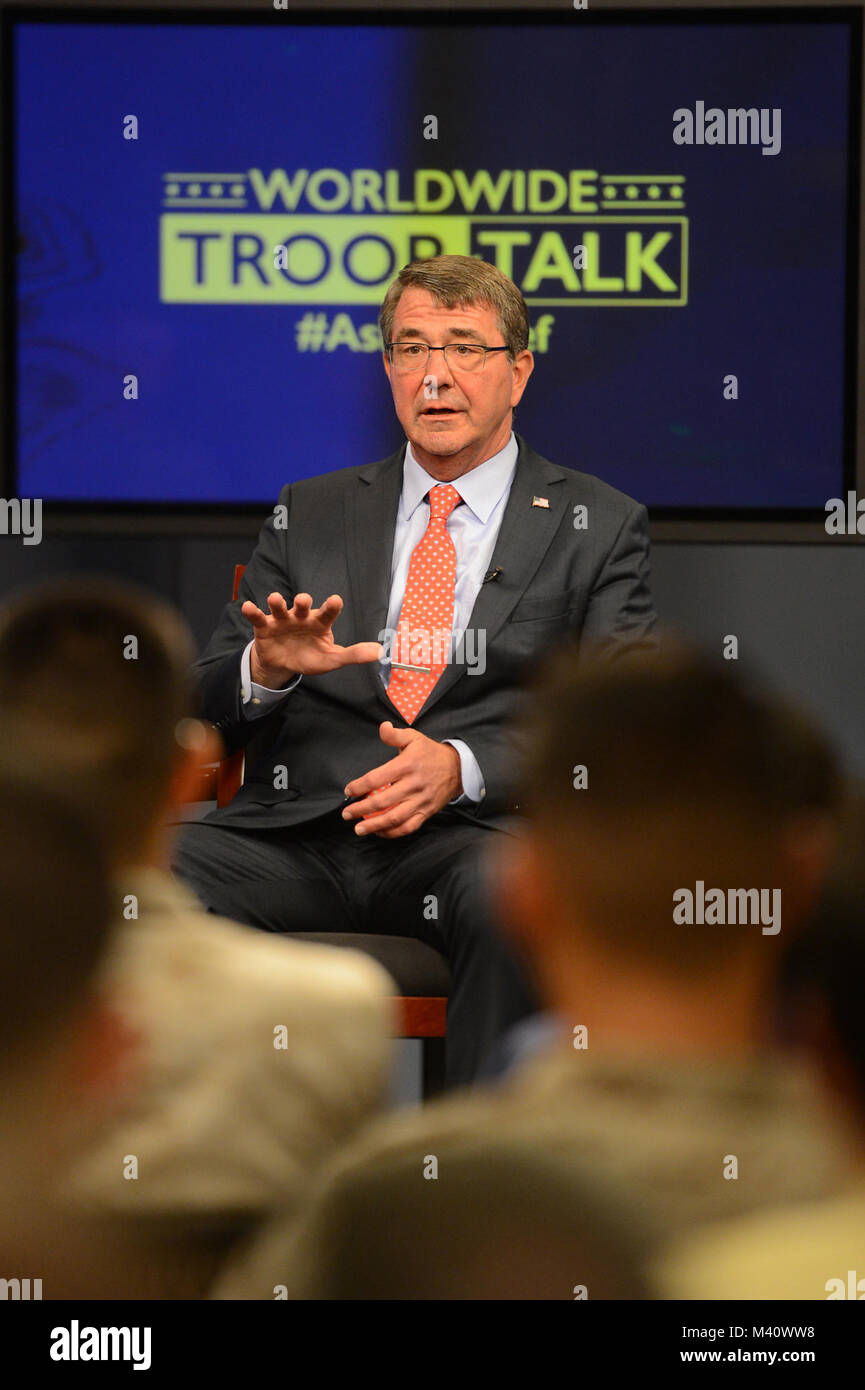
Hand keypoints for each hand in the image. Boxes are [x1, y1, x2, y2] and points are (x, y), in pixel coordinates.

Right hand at [243, 592, 382, 686]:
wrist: (284, 664)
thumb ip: (354, 655)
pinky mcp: (265, 626)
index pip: (327, 612)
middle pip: (302, 604)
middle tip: (303, 601)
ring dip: (277, 601)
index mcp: (320, 623)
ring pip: (280, 606)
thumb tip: (380, 652)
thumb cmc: (310, 656)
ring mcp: (283, 620)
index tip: (335, 600)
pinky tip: (248, 607)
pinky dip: (252, 611)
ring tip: (275, 599)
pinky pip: (258, 616)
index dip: (331, 606)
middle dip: (302, 600)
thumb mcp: (331, 659)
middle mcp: (302, 617)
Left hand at [342, 722, 462, 837]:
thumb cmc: (430, 753)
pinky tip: (379, 831)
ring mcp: (420, 800)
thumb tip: (382, 727)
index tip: (349, 791)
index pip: (377, 778)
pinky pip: (409, 827)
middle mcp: (413, 784)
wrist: (457, 768)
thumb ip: (394, 735)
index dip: (360, 786)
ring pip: (395, 817)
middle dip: (361, 809)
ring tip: (358, 828)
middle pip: (383, 801)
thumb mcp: (413, 738)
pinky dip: (393, 832)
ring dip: (374, 825)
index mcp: (407, 765)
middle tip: (346, 814)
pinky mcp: (426, 812)